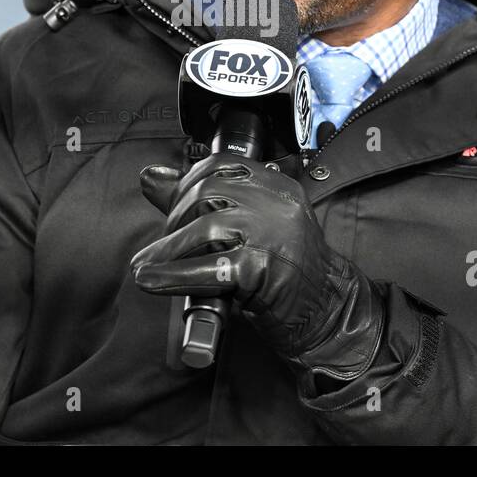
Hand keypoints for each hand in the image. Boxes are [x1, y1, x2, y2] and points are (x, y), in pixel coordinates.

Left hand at [131, 154, 384, 381]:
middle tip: (164, 245)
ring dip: (168, 249)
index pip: (222, 165)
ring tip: (148, 266)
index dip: (187, 183)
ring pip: (205, 228)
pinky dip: (173, 276)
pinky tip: (152, 281)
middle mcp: (277, 204)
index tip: (172, 205)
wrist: (327, 312)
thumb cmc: (287, 270)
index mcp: (278, 186)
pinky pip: (208, 269)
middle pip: (208, 193)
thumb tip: (152, 176)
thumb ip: (202, 199)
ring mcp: (272, 235)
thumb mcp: (252, 225)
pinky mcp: (262, 269)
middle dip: (175, 218)